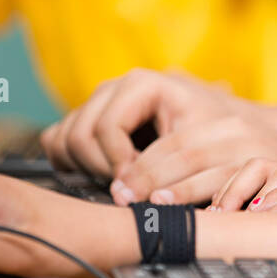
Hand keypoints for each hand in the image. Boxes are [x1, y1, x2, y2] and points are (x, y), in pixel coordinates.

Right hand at [41, 68, 242, 177]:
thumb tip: (125, 193)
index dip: (120, 163)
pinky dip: (72, 164)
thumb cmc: (215, 136)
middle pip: (78, 136)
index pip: (106, 128)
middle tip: (131, 187)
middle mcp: (112, 89)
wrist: (220, 127)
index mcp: (140, 84)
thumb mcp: (198, 148)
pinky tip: (104, 176)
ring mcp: (95, 104)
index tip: (139, 187)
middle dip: (102, 169)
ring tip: (122, 181)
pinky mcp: (85, 121)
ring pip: (62, 141)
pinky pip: (56, 142)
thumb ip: (163, 167)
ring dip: (87, 169)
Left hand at [107, 113, 276, 206]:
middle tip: (123, 199)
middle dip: (150, 174)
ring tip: (155, 204)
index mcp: (224, 124)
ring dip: (182, 187)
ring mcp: (261, 148)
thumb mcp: (235, 156)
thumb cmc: (272, 172)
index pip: (174, 139)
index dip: (143, 163)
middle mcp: (240, 131)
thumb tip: (144, 192)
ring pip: (213, 163)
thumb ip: (199, 164)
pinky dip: (225, 197)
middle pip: (186, 149)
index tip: (119, 185)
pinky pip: (247, 179)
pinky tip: (208, 213)